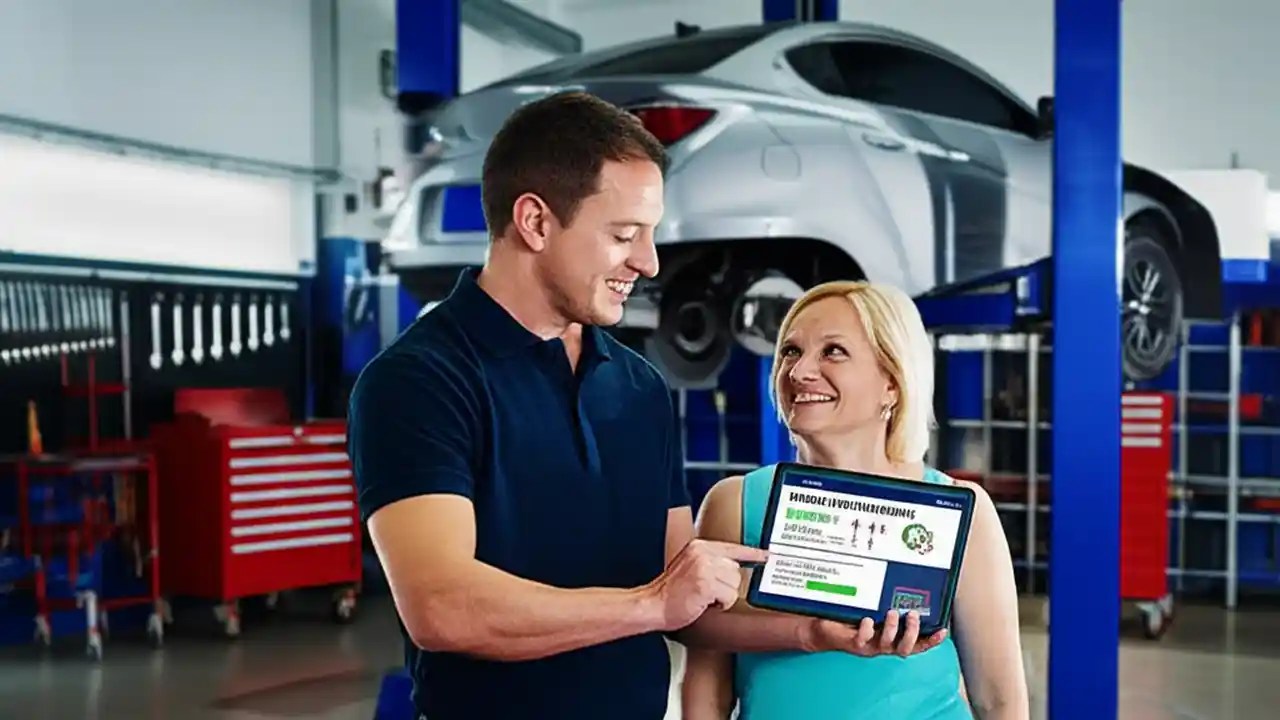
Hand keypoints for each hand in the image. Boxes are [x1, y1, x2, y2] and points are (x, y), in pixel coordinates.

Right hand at [646, 539, 768, 631]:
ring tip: (704, 597)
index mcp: (699, 547)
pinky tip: (704, 603)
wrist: (653, 604)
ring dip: (723, 596)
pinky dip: (720, 604)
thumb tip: (734, 567)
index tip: (767, 555)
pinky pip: (729, 596)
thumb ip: (710, 562)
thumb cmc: (671, 592)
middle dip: (726, 585)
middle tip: (708, 592)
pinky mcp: (706, 584)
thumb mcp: (690, 567)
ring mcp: (704, 567)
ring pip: (734, 584)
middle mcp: (703, 553)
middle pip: (736, 570)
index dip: (753, 553)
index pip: (733, 547)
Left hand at [800, 609, 947, 657]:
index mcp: (892, 637)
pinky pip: (862, 641)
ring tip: (891, 612)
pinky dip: (867, 631)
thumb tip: (907, 578)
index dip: (930, 640)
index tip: (942, 630)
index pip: (917, 644)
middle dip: (911, 632)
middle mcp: (883, 644)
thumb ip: (889, 600)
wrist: (824, 627)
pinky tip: (867, 619)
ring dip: (892, 629)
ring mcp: (869, 645)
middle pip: (905, 648)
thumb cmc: (852, 615)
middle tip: (911, 614)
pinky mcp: (853, 644)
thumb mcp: (873, 606)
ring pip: (887, 645)